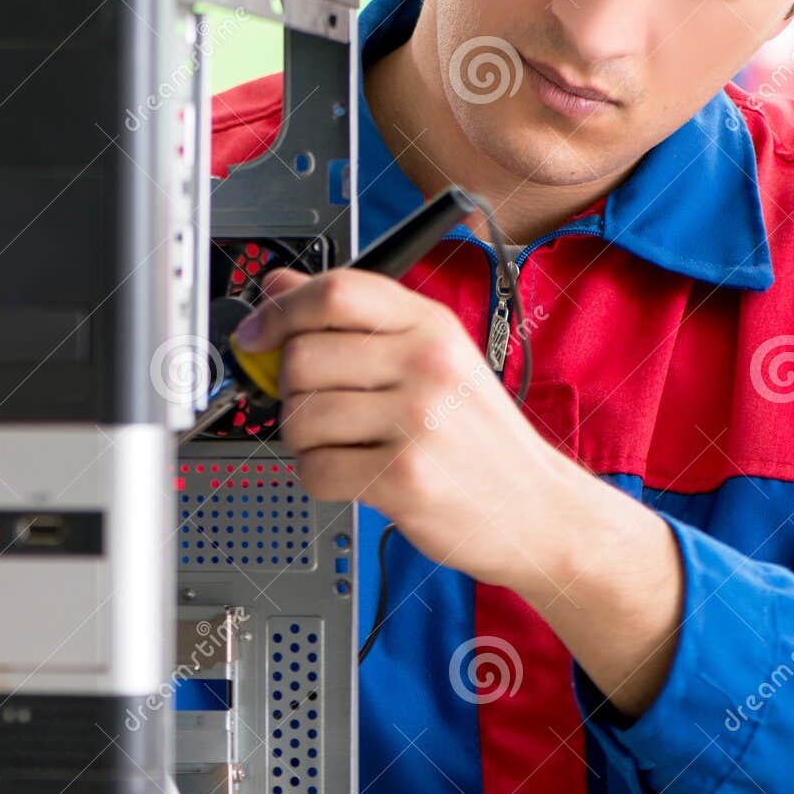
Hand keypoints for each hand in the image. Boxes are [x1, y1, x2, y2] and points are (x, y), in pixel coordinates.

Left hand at [234, 265, 583, 592]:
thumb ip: (354, 319)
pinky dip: (317, 477)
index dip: (279, 310)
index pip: (336, 291)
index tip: (257, 334)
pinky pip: (316, 470)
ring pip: (300, 416)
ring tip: (337, 444)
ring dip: (301, 438)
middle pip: (303, 355)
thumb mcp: (430, 356)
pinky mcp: (404, 478)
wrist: (536, 507)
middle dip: (288, 387)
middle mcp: (426, 365)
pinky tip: (349, 473)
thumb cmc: (477, 433)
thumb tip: (278, 287)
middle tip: (314, 405)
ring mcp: (418, 422)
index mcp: (430, 325)